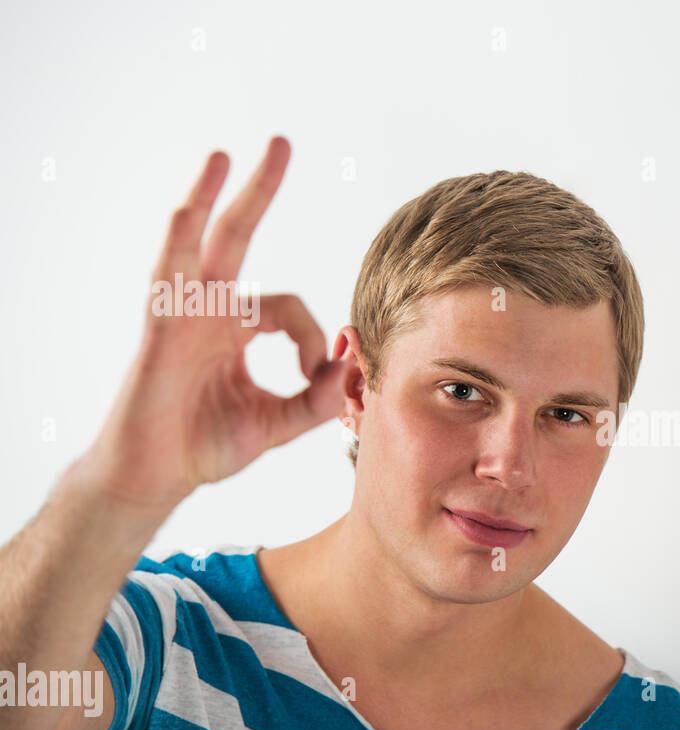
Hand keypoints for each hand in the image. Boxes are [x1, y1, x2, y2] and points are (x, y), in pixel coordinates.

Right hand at [83, 136, 347, 510]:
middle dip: (260, 189)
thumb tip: (356, 366)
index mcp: (238, 327)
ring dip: (210, 196)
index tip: (319, 375)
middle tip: (281, 141)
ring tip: (223, 153)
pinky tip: (185, 208)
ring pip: (200, 243)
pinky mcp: (162, 326)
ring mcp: (184, 312)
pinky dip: (178, 240)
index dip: (315, 339)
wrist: (158, 475)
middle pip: (238, 234)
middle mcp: (210, 308)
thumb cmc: (208, 445)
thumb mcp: (282, 422)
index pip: (290, 308)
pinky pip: (169, 274)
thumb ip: (320, 398)